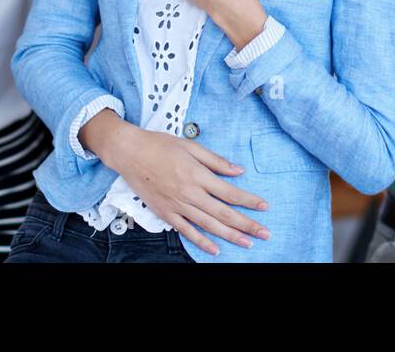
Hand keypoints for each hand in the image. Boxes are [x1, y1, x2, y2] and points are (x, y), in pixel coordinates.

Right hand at [99, 118, 270, 255]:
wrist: (129, 152)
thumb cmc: (159, 145)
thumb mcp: (191, 146)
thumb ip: (215, 161)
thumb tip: (238, 171)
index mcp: (198, 175)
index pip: (230, 192)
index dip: (249, 201)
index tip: (264, 207)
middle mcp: (190, 193)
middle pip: (224, 213)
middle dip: (246, 224)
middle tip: (265, 233)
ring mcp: (177, 205)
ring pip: (208, 225)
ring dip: (230, 236)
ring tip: (248, 243)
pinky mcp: (166, 213)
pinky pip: (186, 231)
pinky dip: (201, 241)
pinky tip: (215, 249)